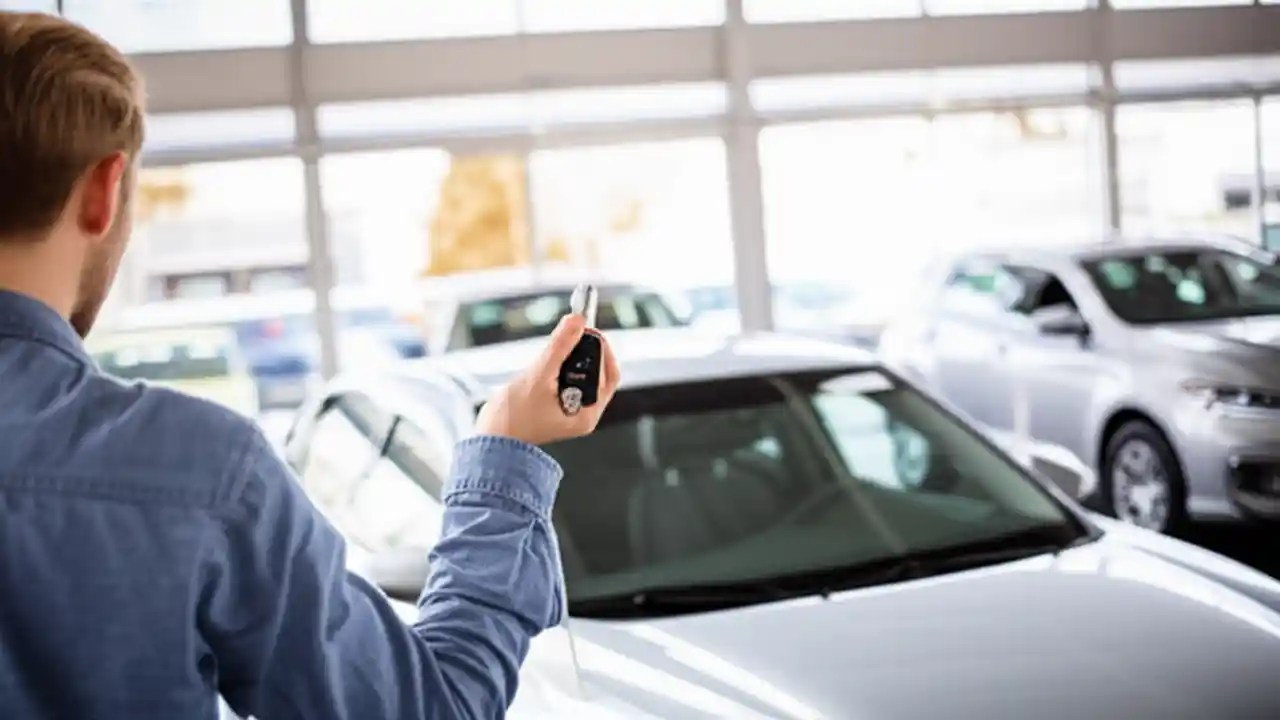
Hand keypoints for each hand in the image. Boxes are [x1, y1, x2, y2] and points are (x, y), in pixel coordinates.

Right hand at [475, 314, 620, 445]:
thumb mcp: (539, 375)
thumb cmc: (512, 419)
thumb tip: (577, 322)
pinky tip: (544, 364)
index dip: (601, 348)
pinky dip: (558, 367)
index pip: (608, 374)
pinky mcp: (555, 406)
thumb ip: (560, 347)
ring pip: (579, 375)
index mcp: (587, 414)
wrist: (490, 439)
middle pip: (595, 373)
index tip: (586, 329)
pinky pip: (565, 380)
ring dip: (569, 358)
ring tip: (553, 350)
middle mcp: (582, 414)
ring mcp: (569, 411)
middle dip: (583, 351)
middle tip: (570, 333)